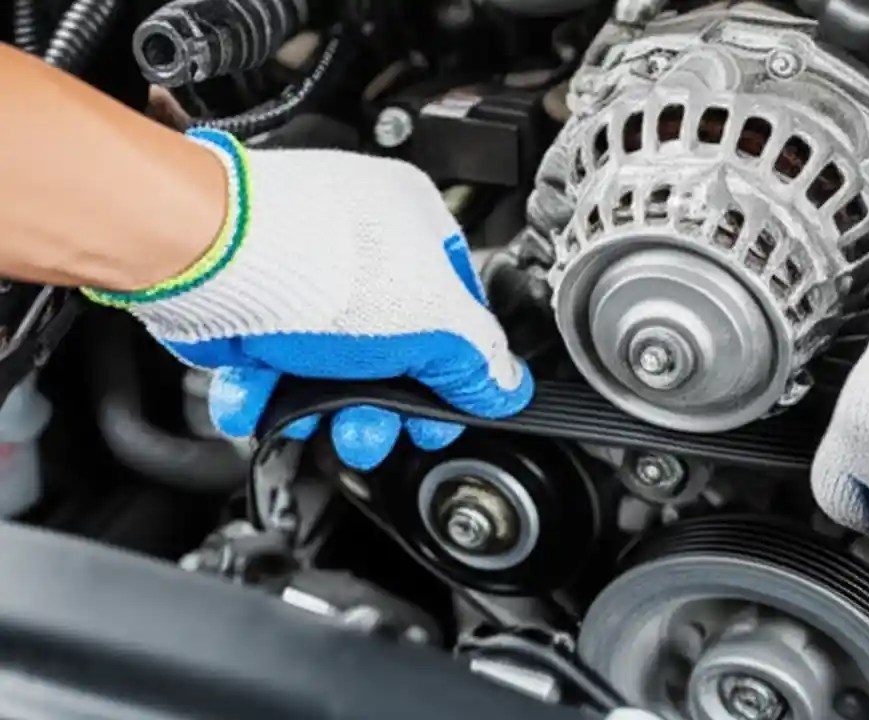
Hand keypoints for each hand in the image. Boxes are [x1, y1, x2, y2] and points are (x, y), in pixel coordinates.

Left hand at [84, 128, 531, 470]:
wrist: (200, 254)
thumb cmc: (313, 262)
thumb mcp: (432, 325)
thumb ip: (476, 363)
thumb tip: (505, 387)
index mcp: (415, 224)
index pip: (458, 308)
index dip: (454, 370)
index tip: (444, 413)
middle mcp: (358, 243)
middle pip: (394, 345)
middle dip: (385, 405)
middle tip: (379, 431)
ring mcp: (300, 272)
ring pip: (330, 362)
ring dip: (327, 408)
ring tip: (321, 424)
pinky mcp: (247, 302)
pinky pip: (270, 362)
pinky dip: (267, 393)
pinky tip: (265, 402)